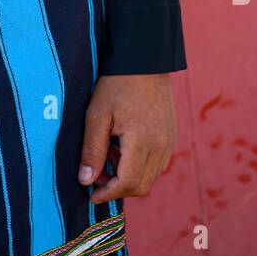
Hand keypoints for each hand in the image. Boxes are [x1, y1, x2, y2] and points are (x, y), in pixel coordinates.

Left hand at [78, 73, 176, 205]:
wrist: (144, 60)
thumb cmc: (117, 84)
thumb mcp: (97, 115)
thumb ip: (92, 149)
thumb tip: (86, 181)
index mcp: (142, 140)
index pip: (128, 182)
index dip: (108, 193)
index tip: (91, 195)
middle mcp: (161, 145)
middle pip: (142, 185)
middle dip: (117, 188)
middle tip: (96, 176)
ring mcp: (169, 141)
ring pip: (151, 176)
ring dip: (128, 176)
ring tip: (108, 154)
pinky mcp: (171, 135)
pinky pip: (157, 162)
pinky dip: (139, 165)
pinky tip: (123, 147)